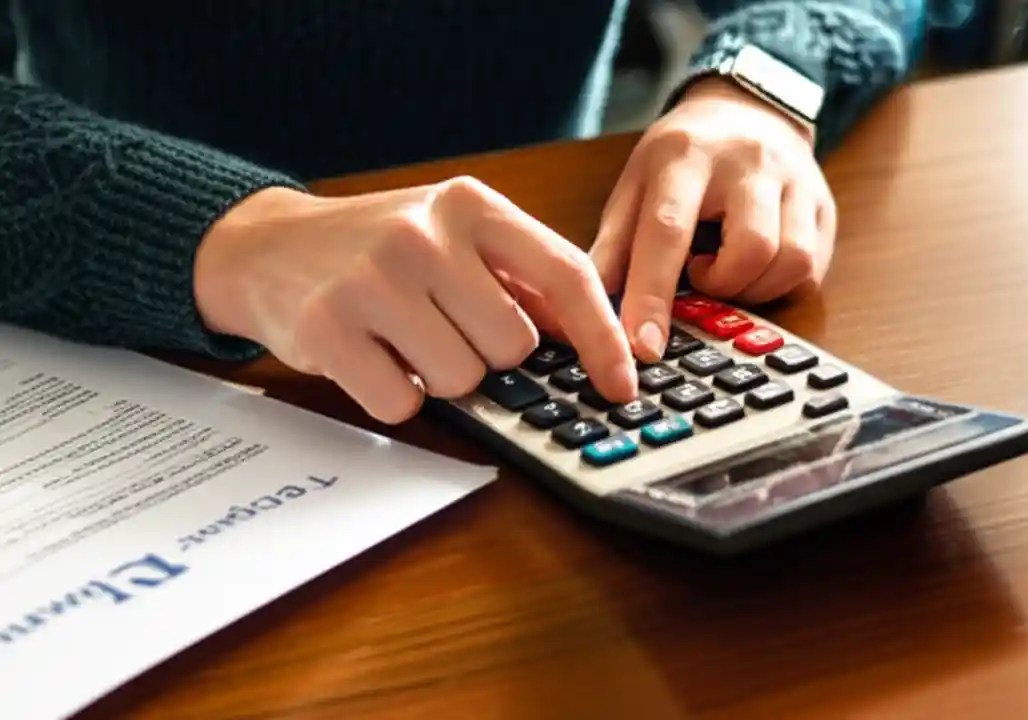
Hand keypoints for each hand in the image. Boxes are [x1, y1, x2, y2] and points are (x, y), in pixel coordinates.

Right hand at [194, 179, 637, 423]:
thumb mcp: (455, 237)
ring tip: (401, 337)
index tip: (623, 383)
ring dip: (438, 377)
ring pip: (461, 380)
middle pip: (512, 345)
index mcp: (470, 205)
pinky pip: (402, 404)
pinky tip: (369, 357)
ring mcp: (372, 281)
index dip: (603, 337)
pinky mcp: (327, 330)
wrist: (266, 247)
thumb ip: (525, 279)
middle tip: (443, 326)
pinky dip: (393, 396)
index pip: (566, 274)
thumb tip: (595, 338)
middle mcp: (424, 234)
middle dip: (487, 354)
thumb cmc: (378, 247)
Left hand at [591, 77, 836, 362]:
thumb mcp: (636, 185)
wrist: (749, 107)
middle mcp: (748, 163)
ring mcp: (796, 182)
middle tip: (700, 274)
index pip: (668, 231)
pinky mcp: (824, 207)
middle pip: (750, 248)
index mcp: (686, 155)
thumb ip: (613, 247)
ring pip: (790, 262)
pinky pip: (812, 270)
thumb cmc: (683, 156)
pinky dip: (778, 286)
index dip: (653, 296)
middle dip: (721, 285)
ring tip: (726, 270)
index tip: (643, 348)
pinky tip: (755, 270)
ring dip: (752, 288)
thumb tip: (586, 310)